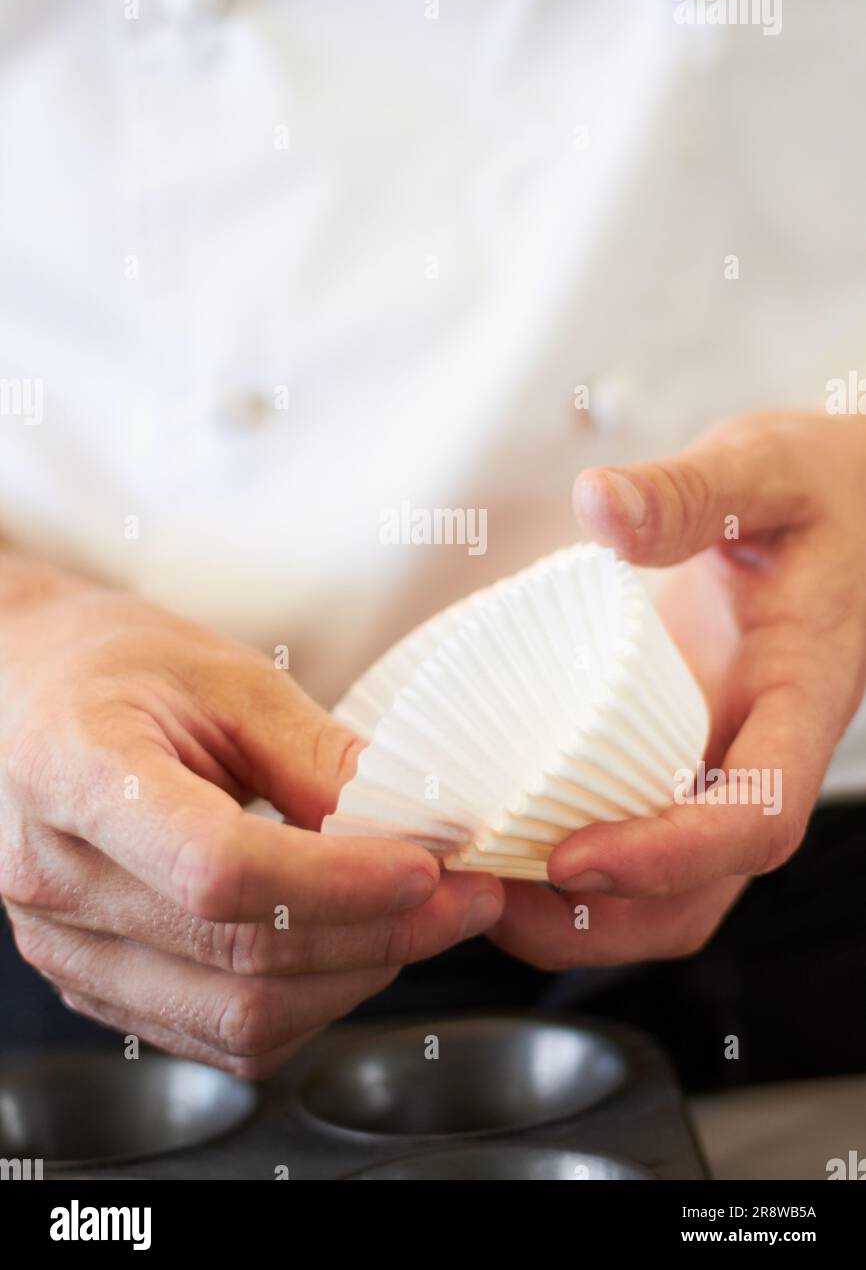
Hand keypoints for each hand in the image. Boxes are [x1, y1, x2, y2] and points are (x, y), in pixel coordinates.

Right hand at [0, 567, 503, 1072]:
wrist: (31, 695)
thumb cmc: (119, 669)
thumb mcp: (229, 680)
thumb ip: (322, 760)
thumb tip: (421, 829)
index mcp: (77, 771)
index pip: (218, 870)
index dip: (339, 882)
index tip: (427, 867)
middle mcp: (55, 878)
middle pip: (242, 956)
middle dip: (381, 935)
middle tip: (464, 896)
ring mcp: (66, 948)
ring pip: (240, 1019)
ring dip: (354, 977)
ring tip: (413, 917)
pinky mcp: (96, 986)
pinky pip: (219, 1036)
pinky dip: (307, 1003)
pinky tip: (347, 944)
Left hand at [488, 411, 865, 968]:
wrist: (853, 507)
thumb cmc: (820, 491)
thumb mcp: (763, 470)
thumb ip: (690, 492)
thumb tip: (599, 503)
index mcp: (802, 698)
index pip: (758, 815)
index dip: (671, 856)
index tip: (573, 858)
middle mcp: (764, 752)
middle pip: (704, 891)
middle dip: (603, 922)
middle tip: (486, 899)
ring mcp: (721, 760)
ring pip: (668, 888)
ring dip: (577, 914)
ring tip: (473, 885)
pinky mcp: (680, 751)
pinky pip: (634, 831)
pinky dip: (566, 858)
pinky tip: (492, 833)